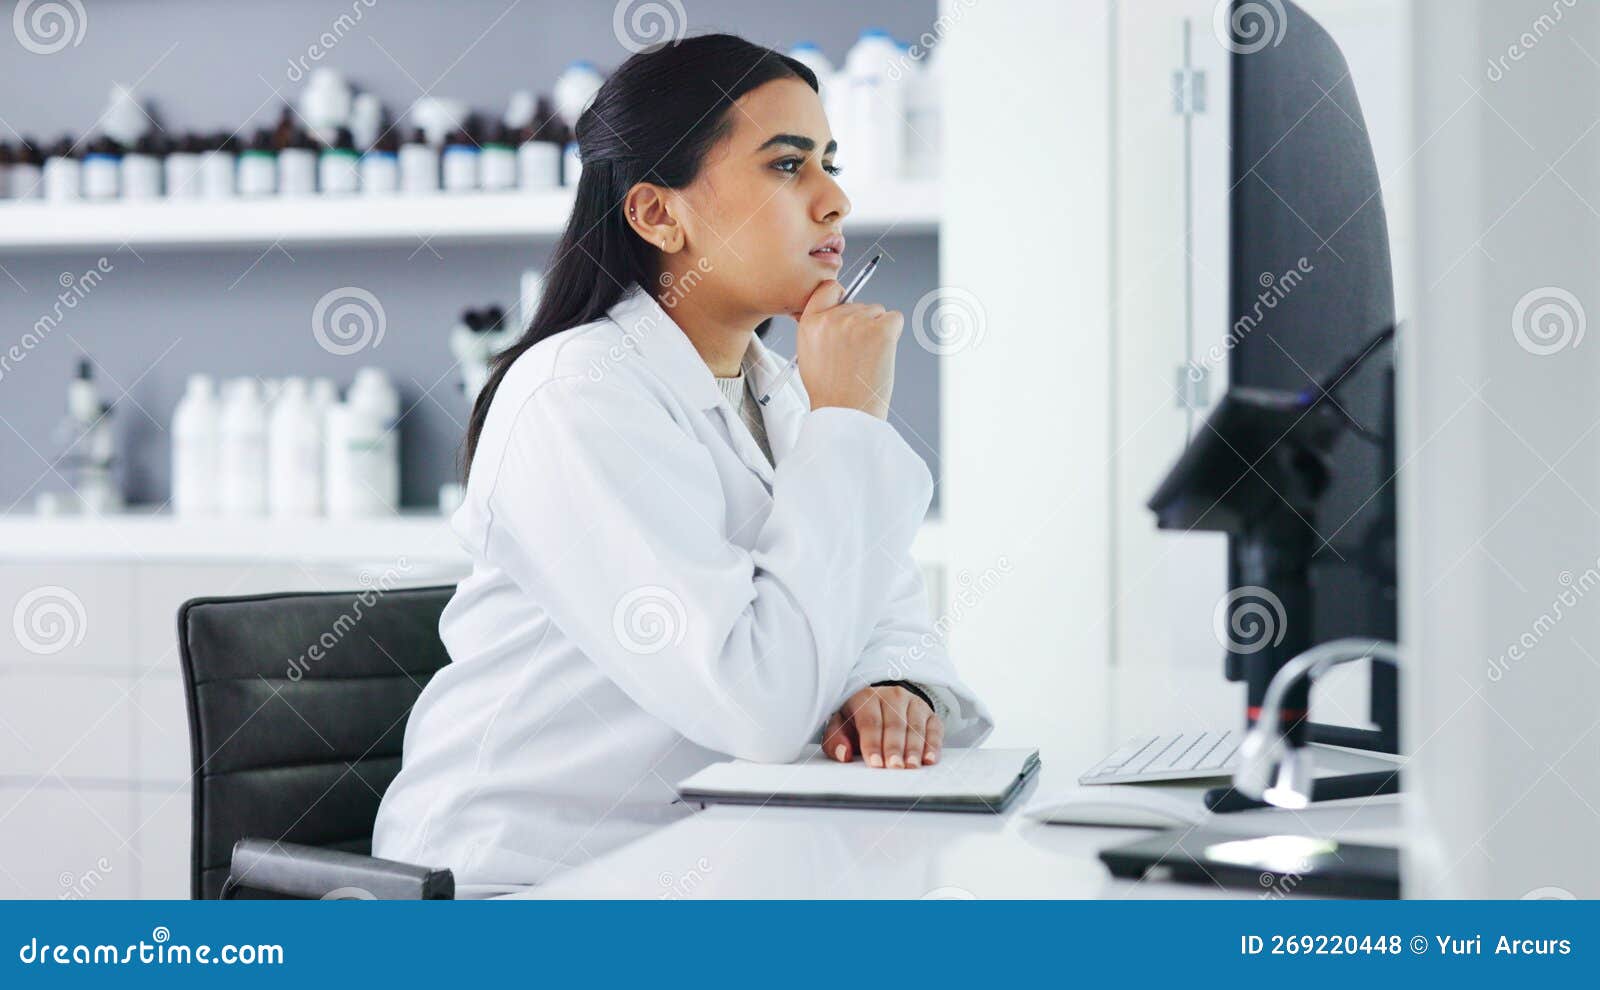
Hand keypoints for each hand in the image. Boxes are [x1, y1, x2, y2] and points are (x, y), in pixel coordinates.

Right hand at [794, 278, 902, 419]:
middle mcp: (832, 318)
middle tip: (857, 355)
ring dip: (877, 330)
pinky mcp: (881, 330)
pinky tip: (882, 353)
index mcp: (810, 323)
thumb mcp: (808, 354)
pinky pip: (895, 318)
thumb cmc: (830, 391)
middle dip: (861, 324)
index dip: (841, 297)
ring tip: (867, 359)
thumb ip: (819, 329)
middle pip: (858, 304)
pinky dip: (893, 333)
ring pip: (877, 312)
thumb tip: (837, 313)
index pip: (828, 289)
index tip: (846, 310)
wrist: (846, 412)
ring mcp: (857, 322)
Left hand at [822, 684, 942, 768]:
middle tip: (895, 767)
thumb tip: (843, 754)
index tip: (875, 764)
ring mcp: (913, 702)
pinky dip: (932, 744)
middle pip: (894, 724)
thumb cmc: (857, 720)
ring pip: (915, 726)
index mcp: (866, 697)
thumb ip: (835, 740)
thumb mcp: (841, 726)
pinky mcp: (929, 713)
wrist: (881, 703)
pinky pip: (934, 728)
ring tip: (911, 766)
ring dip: (914, 748)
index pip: (870, 721)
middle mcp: (892, 696)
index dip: (872, 743)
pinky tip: (929, 759)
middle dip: (894, 748)